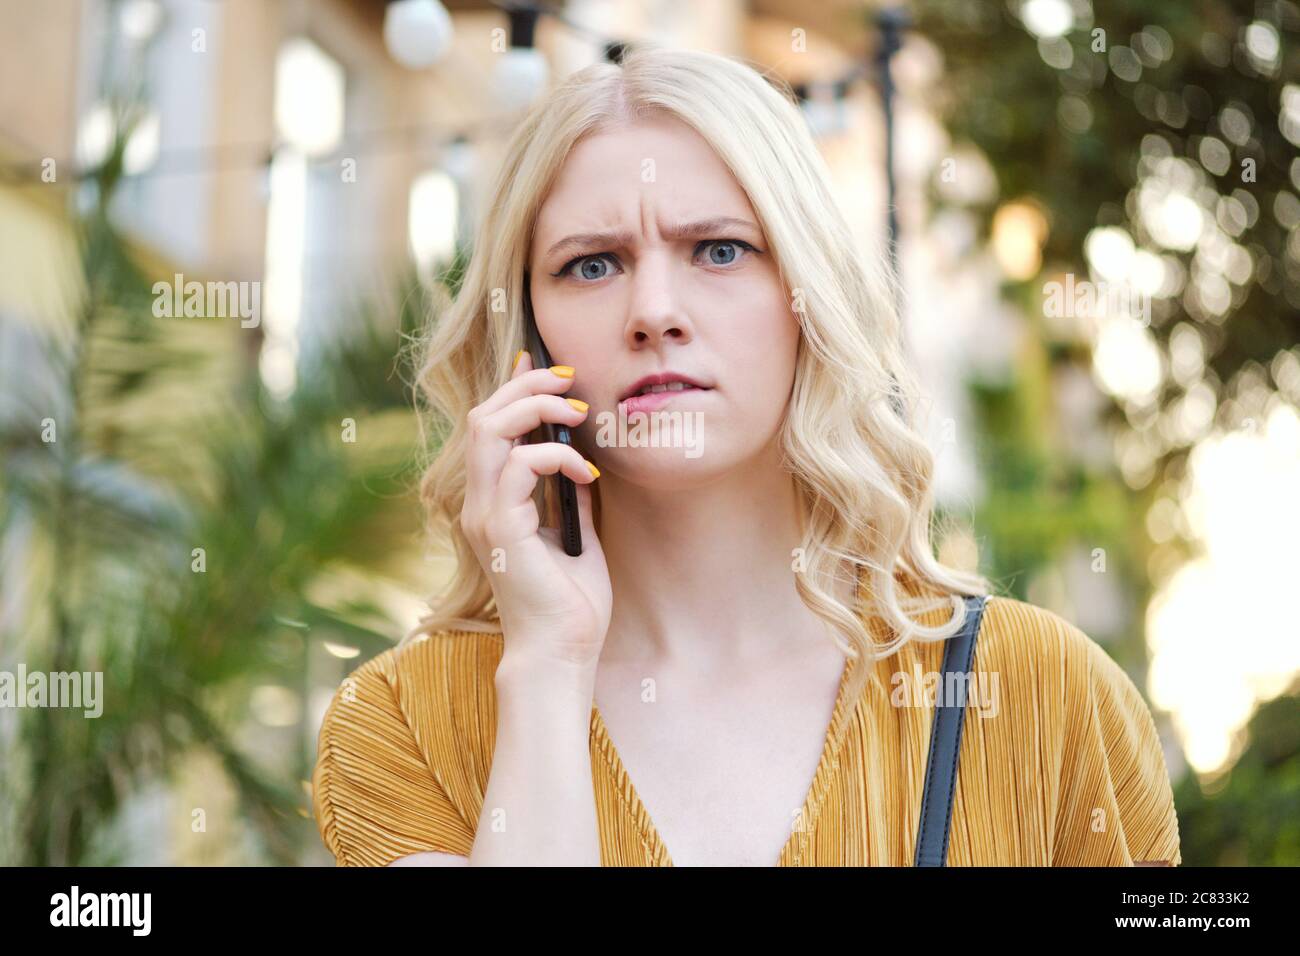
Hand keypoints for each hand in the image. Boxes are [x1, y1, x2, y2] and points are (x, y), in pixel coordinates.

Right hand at [459, 351, 611, 666]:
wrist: (562, 654)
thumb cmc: (570, 606)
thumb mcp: (577, 537)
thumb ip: (570, 498)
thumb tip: (582, 461)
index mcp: (493, 505)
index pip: (489, 429)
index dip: (513, 390)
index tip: (545, 366)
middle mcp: (479, 505)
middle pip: (482, 417)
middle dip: (525, 386)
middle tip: (569, 379)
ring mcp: (485, 516)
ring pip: (488, 430)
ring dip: (534, 409)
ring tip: (577, 410)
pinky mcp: (501, 529)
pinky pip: (519, 466)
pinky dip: (556, 456)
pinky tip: (587, 473)